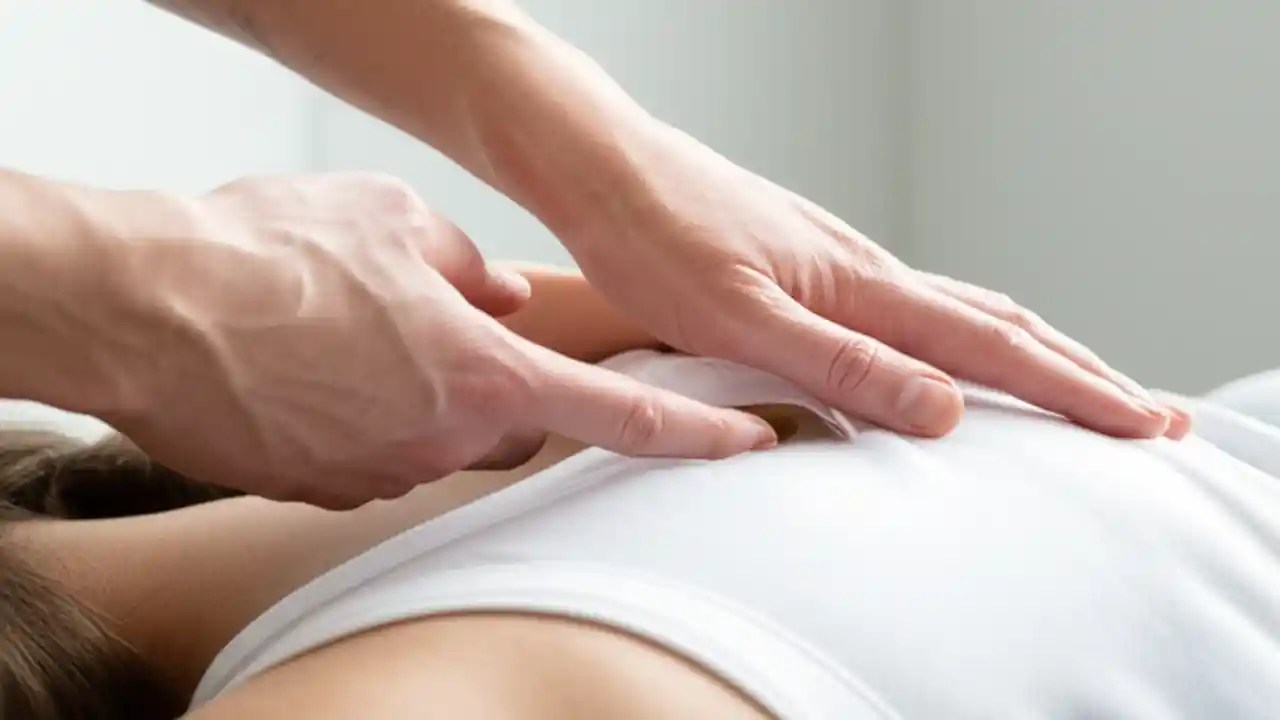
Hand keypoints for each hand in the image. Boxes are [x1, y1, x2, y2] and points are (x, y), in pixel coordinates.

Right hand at [104, 173, 773, 507]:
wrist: (145, 310)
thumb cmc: (270, 254)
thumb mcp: (392, 220)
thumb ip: (468, 265)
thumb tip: (498, 295)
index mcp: (484, 372)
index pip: (619, 412)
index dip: (694, 429)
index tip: (748, 439)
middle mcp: (443, 437)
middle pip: (511, 421)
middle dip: (496, 384)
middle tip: (437, 328)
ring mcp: (380, 471)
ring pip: (434, 436)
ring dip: (415, 393)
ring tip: (343, 330)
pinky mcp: (321, 488)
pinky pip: (369, 454)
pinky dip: (359, 417)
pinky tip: (307, 367)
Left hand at [563, 125, 1188, 439]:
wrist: (601, 165)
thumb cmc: (652, 237)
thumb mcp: (740, 315)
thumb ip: (840, 363)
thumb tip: (948, 409)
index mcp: (860, 284)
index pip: (990, 347)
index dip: (1071, 391)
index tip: (1139, 425)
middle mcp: (864, 268)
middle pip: (999, 322)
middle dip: (1077, 373)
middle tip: (1146, 414)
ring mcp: (839, 261)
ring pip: (961, 309)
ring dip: (1030, 352)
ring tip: (1075, 385)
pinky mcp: (809, 263)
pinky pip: (914, 304)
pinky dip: (965, 336)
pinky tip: (951, 351)